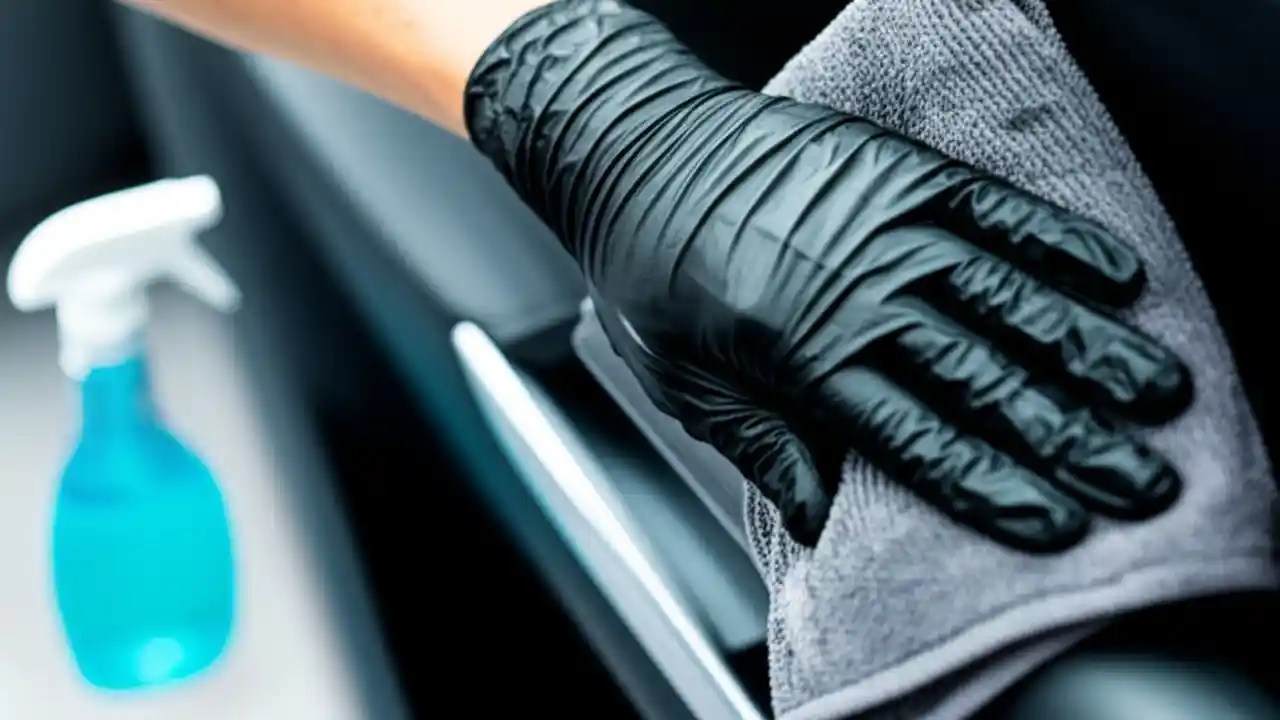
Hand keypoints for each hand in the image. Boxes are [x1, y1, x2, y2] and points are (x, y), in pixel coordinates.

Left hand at [465, 0, 1191, 550]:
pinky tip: (1118, 276)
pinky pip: (995, 208)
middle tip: (1140, 482)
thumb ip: (763, 449)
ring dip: (1087, 349)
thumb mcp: (682, 383)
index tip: (1054, 525)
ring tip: (1159, 394)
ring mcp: (886, 225)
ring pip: (1006, 297)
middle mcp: (859, 291)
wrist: (633, 148)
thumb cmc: (647, 271)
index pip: (915, 437)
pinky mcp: (898, 172)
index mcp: (801, 356)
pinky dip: (1058, 242)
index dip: (989, 486)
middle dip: (1066, 436)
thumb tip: (820, 525)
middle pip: (980, 377)